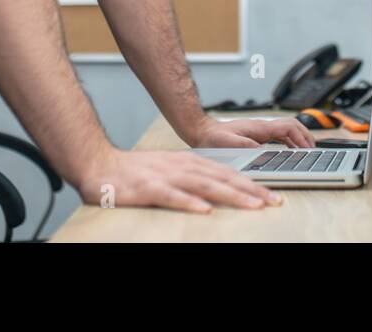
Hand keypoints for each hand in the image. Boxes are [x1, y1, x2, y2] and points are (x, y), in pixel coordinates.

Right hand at [76, 147, 284, 212]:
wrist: (99, 163)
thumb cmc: (134, 171)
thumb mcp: (170, 169)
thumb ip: (193, 177)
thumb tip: (218, 190)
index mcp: (188, 162)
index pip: (227, 173)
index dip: (250, 183)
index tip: (271, 195)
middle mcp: (181, 166)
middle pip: (222, 178)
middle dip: (250, 190)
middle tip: (273, 201)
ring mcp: (165, 176)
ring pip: (204, 185)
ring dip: (230, 195)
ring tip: (251, 205)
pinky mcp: (148, 187)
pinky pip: (172, 196)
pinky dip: (189, 202)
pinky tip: (204, 210)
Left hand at [189, 116, 316, 149]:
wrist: (203, 133)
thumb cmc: (213, 138)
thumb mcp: (228, 143)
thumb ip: (245, 145)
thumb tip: (263, 150)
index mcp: (260, 128)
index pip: (288, 127)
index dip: (301, 137)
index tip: (308, 149)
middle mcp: (263, 127)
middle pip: (292, 126)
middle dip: (305, 136)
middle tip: (313, 150)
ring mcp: (261, 130)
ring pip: (287, 130)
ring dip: (299, 139)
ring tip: (307, 151)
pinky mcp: (257, 135)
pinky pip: (280, 136)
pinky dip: (290, 142)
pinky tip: (291, 151)